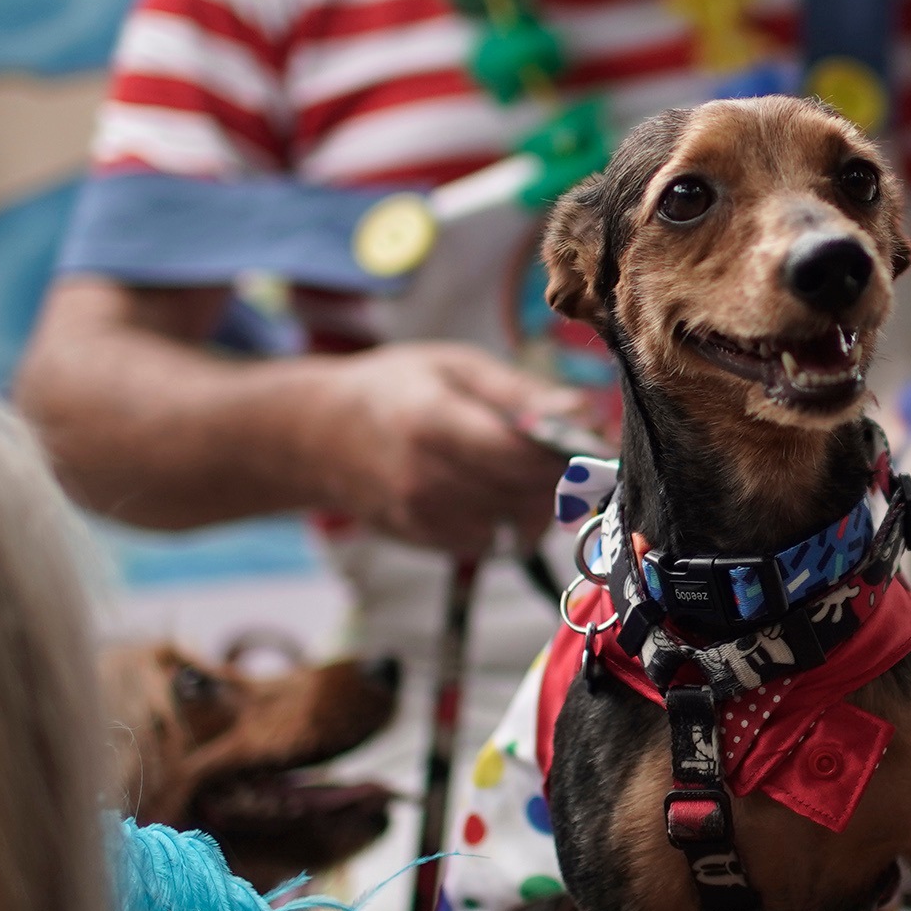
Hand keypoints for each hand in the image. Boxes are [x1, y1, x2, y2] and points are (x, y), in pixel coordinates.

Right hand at [307, 344, 584, 556]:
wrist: (320, 438)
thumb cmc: (396, 389)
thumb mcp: (455, 368)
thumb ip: (521, 393)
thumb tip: (584, 412)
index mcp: (435, 423)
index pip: (523, 454)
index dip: (568, 449)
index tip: (590, 435)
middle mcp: (427, 479)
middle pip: (529, 493)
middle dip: (560, 475)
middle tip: (560, 447)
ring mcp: (425, 518)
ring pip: (519, 524)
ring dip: (535, 500)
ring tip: (515, 466)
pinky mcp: (428, 542)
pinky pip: (495, 540)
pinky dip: (505, 518)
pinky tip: (485, 488)